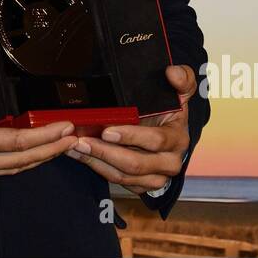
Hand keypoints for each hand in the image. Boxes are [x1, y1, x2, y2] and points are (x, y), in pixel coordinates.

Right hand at [0, 57, 78, 180]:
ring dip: (41, 157)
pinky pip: (3, 169)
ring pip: (15, 168)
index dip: (44, 135)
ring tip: (60, 146)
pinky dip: (22, 161)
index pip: (15, 142)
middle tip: (75, 137)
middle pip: (24, 160)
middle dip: (52, 149)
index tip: (63, 126)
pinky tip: (29, 154)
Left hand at [66, 64, 195, 195]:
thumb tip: (172, 72)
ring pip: (123, 176)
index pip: (155, 140)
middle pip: (136, 164)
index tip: (107, 130)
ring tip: (75, 147)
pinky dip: (96, 168)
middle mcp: (170, 162)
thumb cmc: (169, 111)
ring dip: (96, 162)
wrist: (169, 133)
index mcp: (178, 138)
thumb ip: (182, 78)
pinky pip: (118, 181)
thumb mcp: (179, 92)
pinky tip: (79, 155)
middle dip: (105, 152)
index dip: (131, 136)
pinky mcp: (142, 185)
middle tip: (82, 141)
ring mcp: (156, 177)